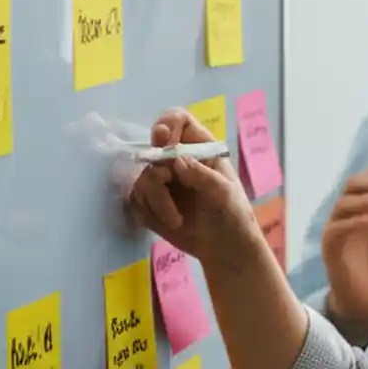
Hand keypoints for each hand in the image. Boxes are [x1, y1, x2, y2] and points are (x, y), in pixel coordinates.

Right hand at [128, 109, 261, 265]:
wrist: (224, 249)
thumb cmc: (232, 215)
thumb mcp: (224, 194)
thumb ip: (202, 175)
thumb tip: (177, 160)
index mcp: (200, 148)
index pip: (177, 119)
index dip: (167, 125)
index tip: (166, 145)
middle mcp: (177, 158)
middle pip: (152, 147)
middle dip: (157, 169)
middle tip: (166, 183)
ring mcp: (162, 179)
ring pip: (141, 176)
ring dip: (156, 200)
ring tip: (176, 219)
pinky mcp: (150, 201)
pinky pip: (135, 198)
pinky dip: (149, 212)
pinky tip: (170, 222)